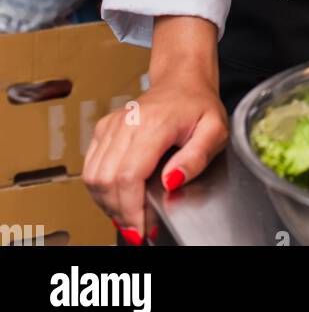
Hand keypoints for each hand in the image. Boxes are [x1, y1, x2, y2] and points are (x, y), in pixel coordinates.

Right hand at [83, 71, 228, 244]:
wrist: (182, 81)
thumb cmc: (198, 106)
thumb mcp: (215, 131)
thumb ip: (197, 158)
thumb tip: (172, 181)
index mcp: (154, 124)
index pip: (129, 176)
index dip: (132, 209)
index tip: (142, 229)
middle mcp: (127, 123)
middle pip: (107, 181)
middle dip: (120, 212)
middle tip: (138, 226)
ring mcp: (112, 125)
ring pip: (93, 177)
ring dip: (108, 203)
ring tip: (129, 213)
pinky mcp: (103, 129)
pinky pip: (90, 167)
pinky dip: (100, 189)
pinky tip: (118, 196)